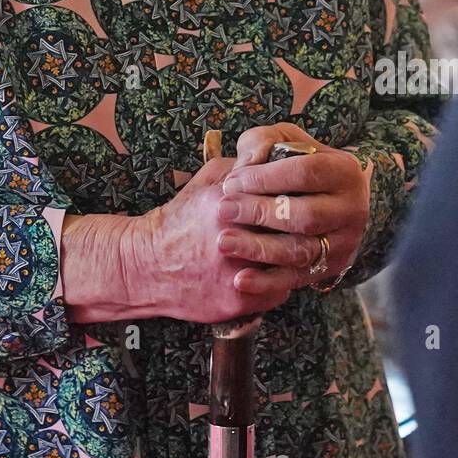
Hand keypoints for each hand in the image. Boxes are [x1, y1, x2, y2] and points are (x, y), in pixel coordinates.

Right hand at [132, 157, 296, 322]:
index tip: (305, 196)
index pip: (281, 196)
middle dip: (304, 227)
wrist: (148, 265)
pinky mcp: (237, 300)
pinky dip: (282, 281)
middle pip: (292, 232)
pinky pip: (280, 291)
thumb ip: (239, 167)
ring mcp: (236, 273)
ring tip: (295, 246)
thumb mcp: (204, 181)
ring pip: (291, 265)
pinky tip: (274, 270)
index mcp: (227, 204)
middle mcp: (232, 239)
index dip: (298, 196)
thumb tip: (273, 157)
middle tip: (309, 223)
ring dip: (297, 255)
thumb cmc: (180, 220)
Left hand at [216, 121, 369, 293]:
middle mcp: (352, 209)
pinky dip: (267, 282)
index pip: (305, 172)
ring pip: (301, 250)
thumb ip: (264, 141)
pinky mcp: (330, 269)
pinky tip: (240, 280)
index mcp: (344, 171)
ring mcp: (344, 242)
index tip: (231, 183)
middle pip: (305, 215)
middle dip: (259, 213)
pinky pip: (297, 279)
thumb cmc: (295, 162)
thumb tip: (248, 164)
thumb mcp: (284, 141)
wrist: (327, 197)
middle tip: (223, 210)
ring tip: (224, 242)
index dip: (265, 178)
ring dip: (259, 249)